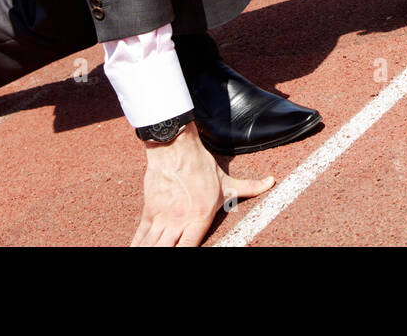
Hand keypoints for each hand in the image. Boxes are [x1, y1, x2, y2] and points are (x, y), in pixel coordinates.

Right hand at [132, 125, 273, 246]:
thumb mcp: (228, 181)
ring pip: (151, 245)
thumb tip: (272, 182)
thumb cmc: (201, 165)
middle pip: (166, 250)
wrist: (175, 148)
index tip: (184, 256)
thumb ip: (250, 187)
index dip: (184, 256)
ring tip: (147, 256)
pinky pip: (141, 235)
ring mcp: (163, 217)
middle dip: (164, 254)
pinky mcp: (150, 210)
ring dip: (149, 250)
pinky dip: (137, 245)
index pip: (189, 249)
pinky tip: (135, 250)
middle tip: (164, 257)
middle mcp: (180, 221)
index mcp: (201, 217)